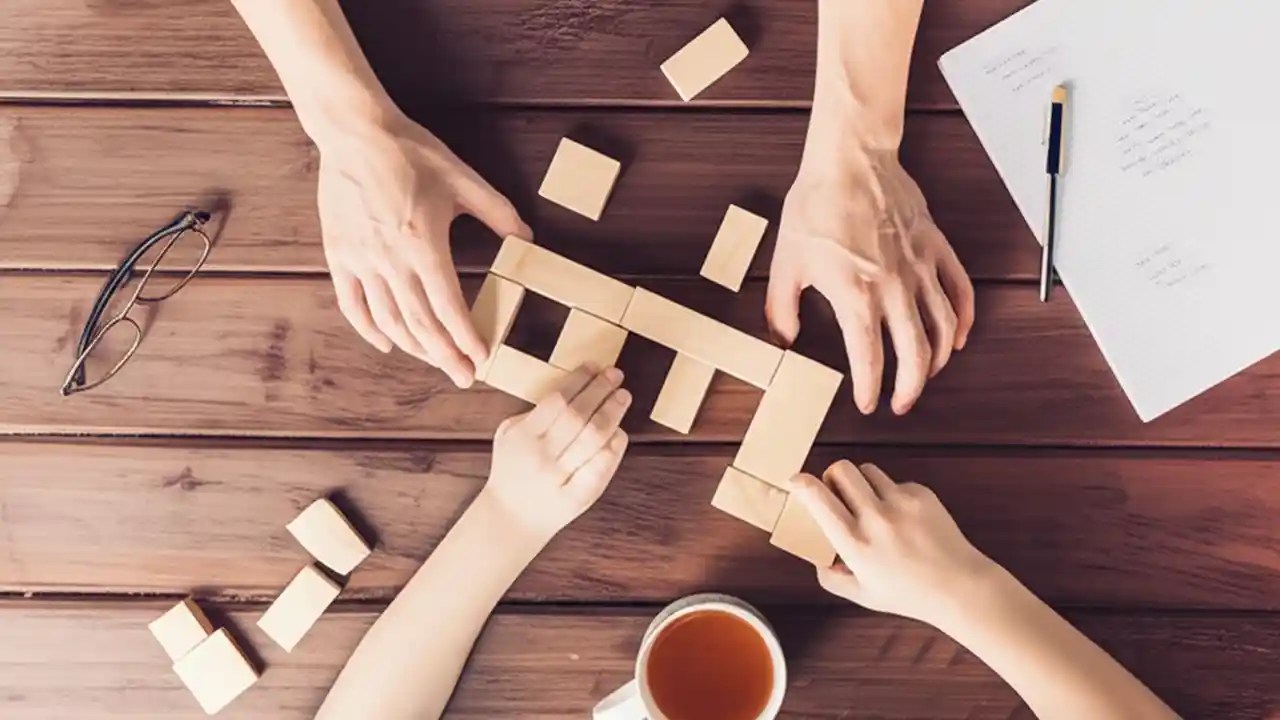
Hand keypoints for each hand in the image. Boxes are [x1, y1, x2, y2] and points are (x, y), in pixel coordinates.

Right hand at [316, 116, 530, 386]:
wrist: (354, 132)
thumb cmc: (411, 152)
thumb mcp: (463, 178)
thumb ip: (498, 211)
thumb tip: (528, 237)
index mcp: (423, 242)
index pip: (448, 305)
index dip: (465, 337)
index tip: (481, 359)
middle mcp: (390, 258)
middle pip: (420, 324)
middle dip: (445, 356)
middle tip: (464, 377)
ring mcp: (360, 259)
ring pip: (388, 320)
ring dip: (414, 348)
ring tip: (436, 361)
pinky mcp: (339, 255)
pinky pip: (353, 305)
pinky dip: (370, 330)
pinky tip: (388, 344)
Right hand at [482, 366, 631, 540]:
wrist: (513, 517)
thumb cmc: (514, 468)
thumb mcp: (509, 434)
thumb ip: (535, 412)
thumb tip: (577, 386)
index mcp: (522, 437)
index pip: (556, 401)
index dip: (578, 380)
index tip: (593, 366)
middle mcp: (541, 457)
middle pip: (578, 416)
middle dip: (600, 391)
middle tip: (615, 375)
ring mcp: (560, 479)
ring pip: (593, 439)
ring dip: (612, 413)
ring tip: (623, 396)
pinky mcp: (578, 497)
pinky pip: (601, 467)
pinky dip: (613, 447)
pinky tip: (619, 431)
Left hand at [767, 138, 974, 414]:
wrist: (849, 159)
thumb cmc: (816, 206)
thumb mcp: (786, 263)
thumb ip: (782, 308)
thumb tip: (783, 339)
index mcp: (856, 295)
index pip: (869, 359)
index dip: (870, 389)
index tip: (867, 404)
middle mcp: (894, 288)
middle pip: (915, 354)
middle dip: (910, 388)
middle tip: (901, 403)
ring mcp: (920, 267)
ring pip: (943, 327)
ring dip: (937, 360)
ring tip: (926, 376)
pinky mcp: (935, 247)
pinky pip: (960, 289)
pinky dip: (964, 318)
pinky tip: (958, 337)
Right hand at [791, 461, 996, 627]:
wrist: (959, 586)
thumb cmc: (909, 594)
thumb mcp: (863, 595)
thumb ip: (833, 578)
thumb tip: (820, 560)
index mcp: (854, 542)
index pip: (818, 497)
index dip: (800, 483)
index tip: (794, 481)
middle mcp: (875, 518)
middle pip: (842, 469)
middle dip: (832, 475)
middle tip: (837, 493)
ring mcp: (900, 503)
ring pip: (867, 470)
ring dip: (861, 482)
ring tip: (871, 505)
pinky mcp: (922, 494)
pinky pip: (895, 482)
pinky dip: (891, 494)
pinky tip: (902, 518)